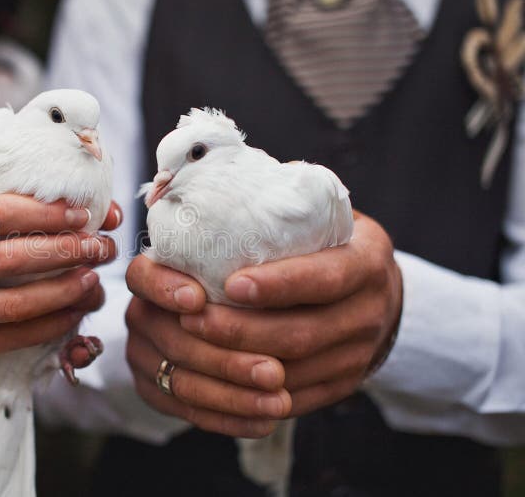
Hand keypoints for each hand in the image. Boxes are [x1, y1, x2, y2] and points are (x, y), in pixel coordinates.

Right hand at [0, 111, 120, 370]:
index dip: (43, 214)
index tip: (81, 213)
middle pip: (10, 259)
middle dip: (64, 252)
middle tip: (101, 246)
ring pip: (13, 304)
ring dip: (62, 293)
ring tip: (94, 280)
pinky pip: (6, 339)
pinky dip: (45, 327)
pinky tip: (73, 314)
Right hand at [125, 256, 289, 438]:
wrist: (215, 326)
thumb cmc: (237, 287)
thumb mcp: (233, 269)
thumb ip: (239, 273)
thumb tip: (267, 281)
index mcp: (150, 276)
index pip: (143, 277)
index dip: (166, 289)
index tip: (198, 300)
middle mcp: (141, 316)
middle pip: (176, 342)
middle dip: (228, 360)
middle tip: (275, 372)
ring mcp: (142, 356)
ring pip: (184, 383)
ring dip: (236, 396)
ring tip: (278, 402)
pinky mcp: (153, 392)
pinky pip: (190, 412)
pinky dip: (231, 419)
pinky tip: (264, 422)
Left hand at [181, 211, 402, 415]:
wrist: (377, 292)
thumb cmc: (329, 245)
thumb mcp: (324, 217)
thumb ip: (281, 207)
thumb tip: (205, 172)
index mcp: (367, 260)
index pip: (327, 277)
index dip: (281, 285)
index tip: (232, 283)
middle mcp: (372, 310)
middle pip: (303, 332)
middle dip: (242, 330)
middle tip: (193, 319)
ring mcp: (361, 353)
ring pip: (296, 369)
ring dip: (241, 364)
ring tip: (196, 346)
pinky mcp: (344, 384)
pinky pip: (299, 398)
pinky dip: (256, 393)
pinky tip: (219, 381)